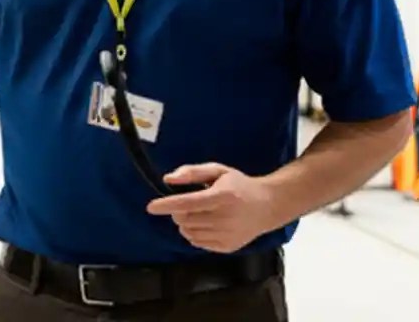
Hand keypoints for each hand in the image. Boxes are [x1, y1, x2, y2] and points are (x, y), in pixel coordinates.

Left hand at [145, 163, 280, 253]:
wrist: (267, 206)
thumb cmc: (239, 185)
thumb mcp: (218, 171)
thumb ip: (192, 172)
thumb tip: (168, 179)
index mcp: (222, 196)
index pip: (188, 203)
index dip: (167, 205)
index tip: (151, 207)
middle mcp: (225, 218)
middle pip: (185, 220)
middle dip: (177, 212)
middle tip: (187, 204)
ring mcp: (227, 235)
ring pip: (189, 233)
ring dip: (185, 224)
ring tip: (198, 213)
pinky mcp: (228, 247)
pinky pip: (198, 243)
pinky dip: (195, 234)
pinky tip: (206, 224)